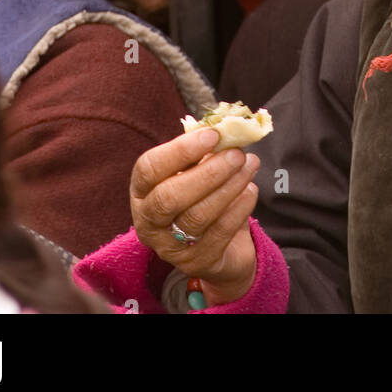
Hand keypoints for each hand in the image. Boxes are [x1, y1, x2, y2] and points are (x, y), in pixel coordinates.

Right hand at [131, 127, 258, 304]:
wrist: (218, 246)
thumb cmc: (200, 194)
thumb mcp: (193, 170)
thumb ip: (202, 150)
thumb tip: (225, 129)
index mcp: (141, 191)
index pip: (149, 169)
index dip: (180, 151)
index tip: (212, 135)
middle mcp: (148, 222)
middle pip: (170, 197)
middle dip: (208, 172)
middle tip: (237, 154)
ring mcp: (170, 247)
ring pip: (197, 216)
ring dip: (229, 187)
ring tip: (250, 165)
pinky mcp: (198, 263)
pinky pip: (220, 233)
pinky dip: (239, 208)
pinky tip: (250, 189)